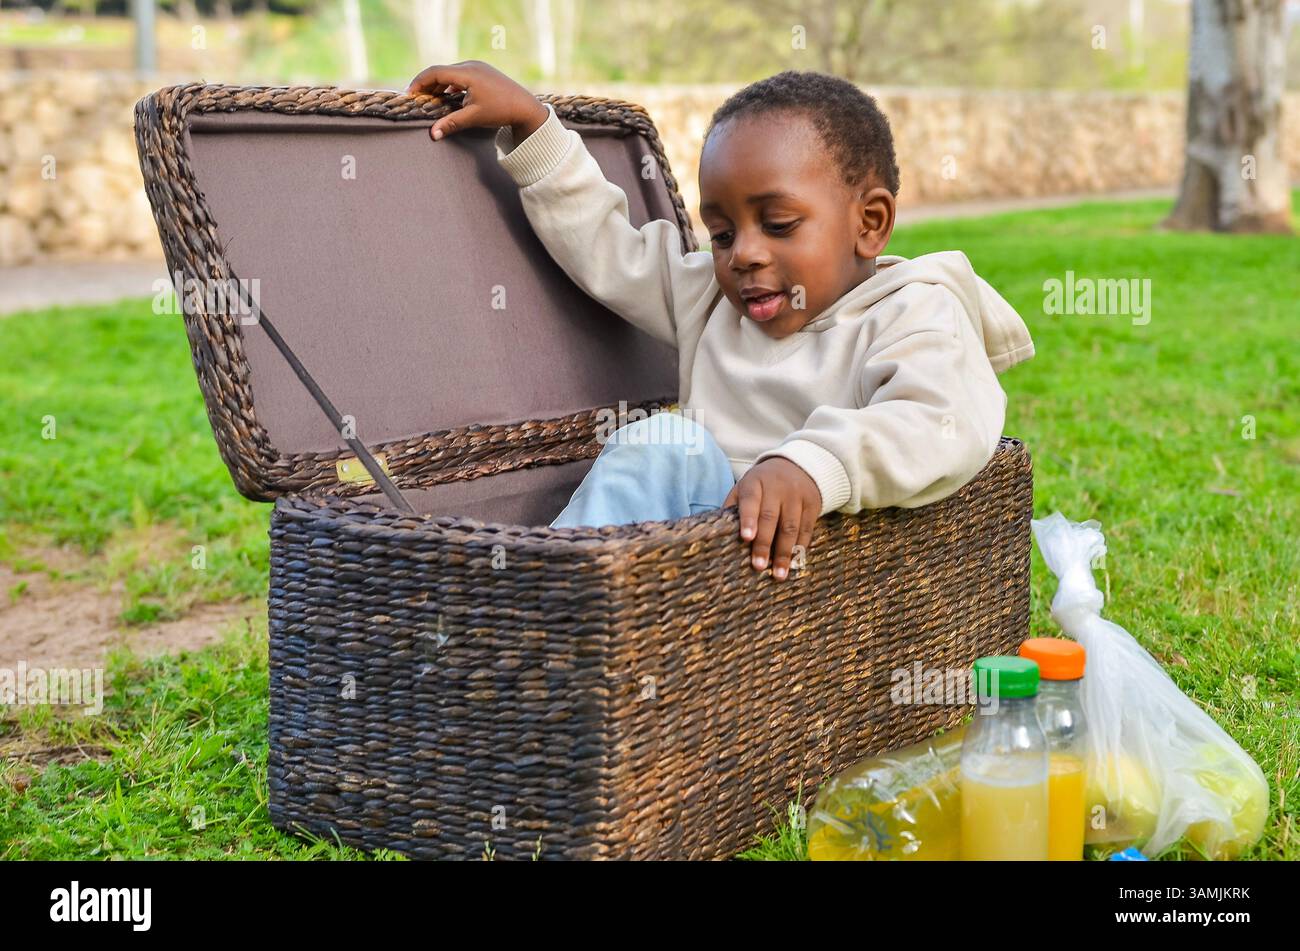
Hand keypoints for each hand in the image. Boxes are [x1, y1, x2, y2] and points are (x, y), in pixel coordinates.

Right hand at [405, 60, 549, 143]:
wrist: (526, 107)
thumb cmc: (501, 111)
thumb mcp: (474, 118)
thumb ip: (451, 123)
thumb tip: (432, 134)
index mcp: (467, 72)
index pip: (434, 72)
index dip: (419, 82)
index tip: (409, 95)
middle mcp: (471, 65)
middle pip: (440, 71)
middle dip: (426, 85)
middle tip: (416, 99)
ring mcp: (477, 67)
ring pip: (450, 73)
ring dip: (438, 85)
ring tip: (429, 99)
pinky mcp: (482, 72)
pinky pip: (459, 75)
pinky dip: (450, 84)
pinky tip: (447, 96)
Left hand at [723, 457, 821, 580]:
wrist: (796, 466)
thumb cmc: (762, 485)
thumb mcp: (745, 487)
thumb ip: (733, 507)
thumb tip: (716, 533)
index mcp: (754, 483)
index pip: (750, 501)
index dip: (748, 520)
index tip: (746, 538)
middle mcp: (777, 488)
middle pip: (770, 518)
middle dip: (764, 544)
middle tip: (759, 566)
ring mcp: (796, 495)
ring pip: (791, 526)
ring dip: (785, 552)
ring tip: (779, 574)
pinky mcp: (813, 504)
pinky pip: (807, 528)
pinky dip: (800, 547)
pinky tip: (794, 563)